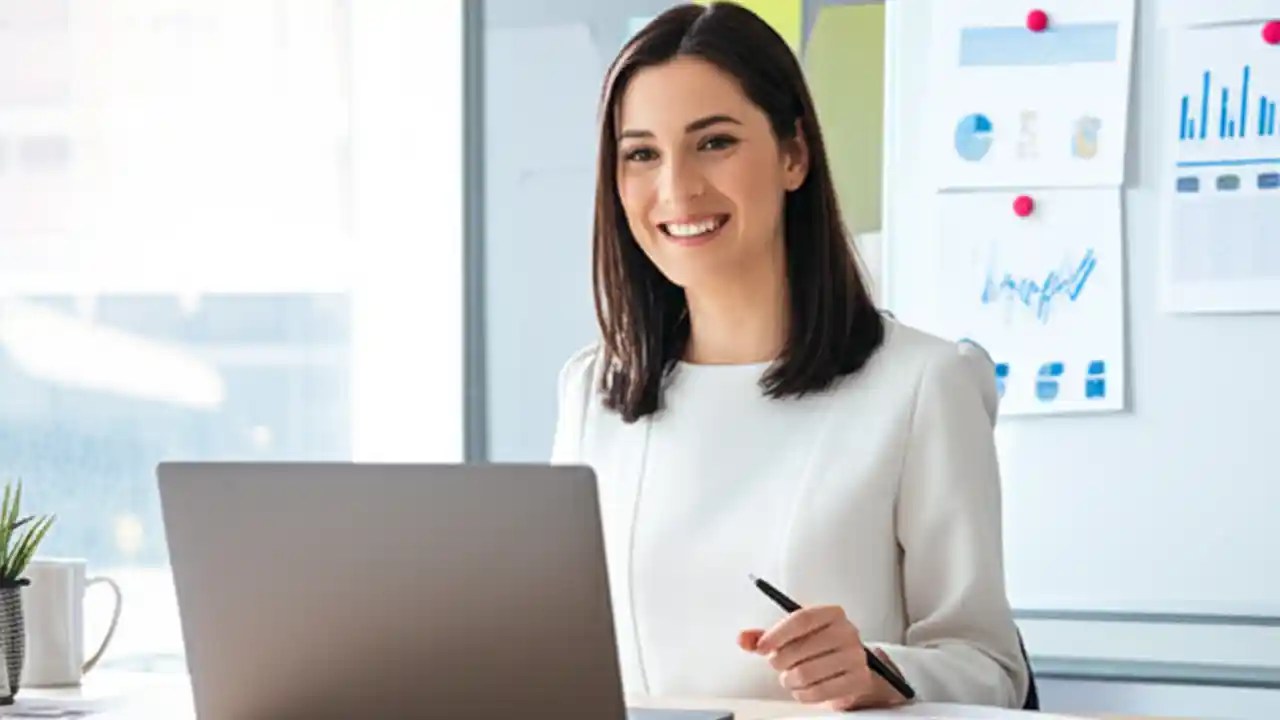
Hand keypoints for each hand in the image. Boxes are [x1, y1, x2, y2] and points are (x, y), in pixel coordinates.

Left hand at [738, 605, 906, 710]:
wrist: (852, 669)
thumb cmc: (819, 648)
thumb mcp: (794, 636)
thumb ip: (766, 637)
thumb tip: (742, 639)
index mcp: (832, 613)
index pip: (801, 619)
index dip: (777, 635)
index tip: (761, 647)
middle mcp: (847, 632)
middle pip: (801, 649)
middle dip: (780, 661)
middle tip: (779, 664)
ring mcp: (855, 657)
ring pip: (806, 673)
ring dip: (790, 680)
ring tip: (791, 677)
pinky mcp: (858, 681)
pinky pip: (818, 692)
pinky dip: (803, 694)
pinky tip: (802, 688)